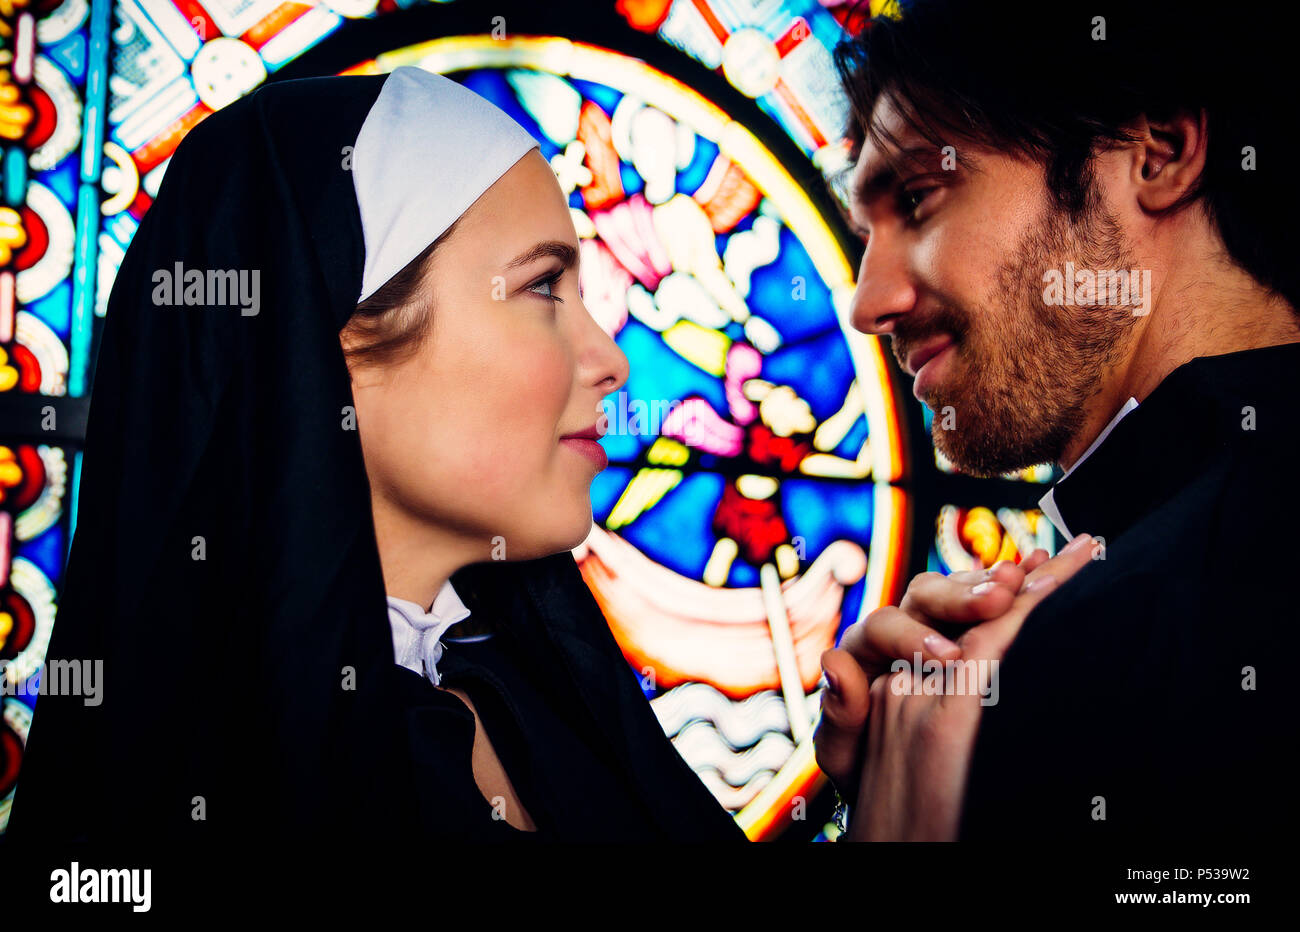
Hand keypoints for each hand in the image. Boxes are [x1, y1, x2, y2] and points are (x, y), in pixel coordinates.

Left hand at [815, 533, 1097, 805]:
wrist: (885, 772)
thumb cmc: (862, 759)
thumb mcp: (843, 749)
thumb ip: (838, 711)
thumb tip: (833, 664)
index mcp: (865, 648)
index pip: (884, 629)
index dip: (913, 638)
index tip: (947, 657)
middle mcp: (901, 624)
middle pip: (927, 596)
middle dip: (963, 596)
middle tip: (998, 598)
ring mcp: (938, 621)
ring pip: (963, 589)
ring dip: (994, 584)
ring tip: (1026, 576)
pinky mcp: (972, 626)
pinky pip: (993, 597)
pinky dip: (1017, 582)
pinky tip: (1042, 564)